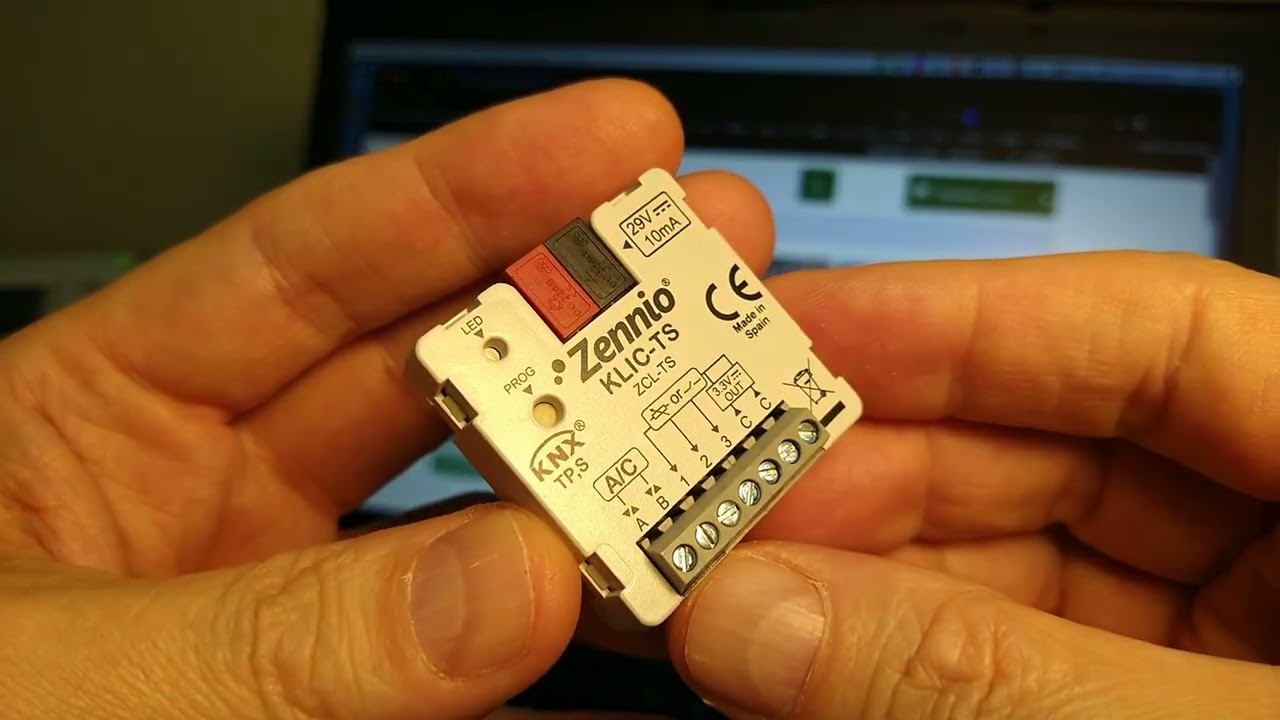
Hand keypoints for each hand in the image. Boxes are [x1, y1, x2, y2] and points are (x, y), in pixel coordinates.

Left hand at [0, 80, 773, 718]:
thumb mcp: (59, 679)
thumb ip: (280, 639)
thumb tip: (512, 587)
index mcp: (95, 424)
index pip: (307, 263)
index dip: (471, 189)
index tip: (610, 144)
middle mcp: (210, 512)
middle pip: (427, 379)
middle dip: (575, 318)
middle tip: (705, 272)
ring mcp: (294, 627)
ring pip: (479, 533)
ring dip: (602, 498)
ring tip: (721, 451)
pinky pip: (481, 689)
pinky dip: (576, 681)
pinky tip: (665, 647)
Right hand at [667, 252, 1279, 717]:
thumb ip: (985, 673)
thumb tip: (756, 620)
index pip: (1156, 333)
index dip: (961, 318)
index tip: (798, 335)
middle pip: (1043, 455)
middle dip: (865, 476)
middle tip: (717, 498)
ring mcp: (1214, 654)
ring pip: (996, 572)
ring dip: (848, 583)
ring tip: (720, 588)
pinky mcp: (1141, 717)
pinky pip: (998, 670)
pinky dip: (889, 667)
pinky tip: (789, 657)